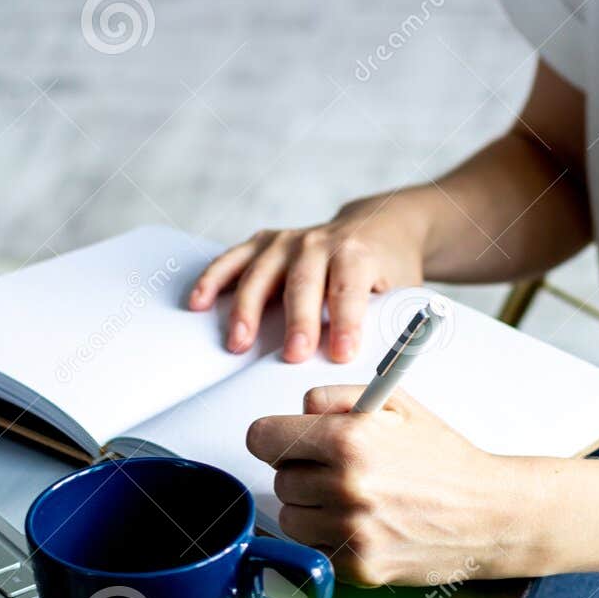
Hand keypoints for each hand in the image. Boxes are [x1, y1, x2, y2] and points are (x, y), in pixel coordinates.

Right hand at [188, 195, 428, 362]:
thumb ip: (383, 323)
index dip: (346, 322)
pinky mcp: (265, 242)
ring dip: (248, 309)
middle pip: (303, 283)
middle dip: (297, 321)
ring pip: (262, 273)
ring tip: (238, 344)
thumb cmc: (387, 270)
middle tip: (292, 355)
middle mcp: (319, 241)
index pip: (349, 289)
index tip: (342, 354)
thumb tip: (372, 370)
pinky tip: (197, 303)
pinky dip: (213, 280)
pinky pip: (233, 260)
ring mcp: (288, 240)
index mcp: (357, 252)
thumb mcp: (401, 292)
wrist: (379, 227)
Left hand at [245, 385, 534, 584]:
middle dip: (302, 474)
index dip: (274, 438)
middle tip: (339, 471)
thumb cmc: (446, 459)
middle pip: (279, 481)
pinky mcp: (358, 567)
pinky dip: (330, 540)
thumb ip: (338, 397)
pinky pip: (314, 551)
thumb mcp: (398, 404)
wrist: (490, 513)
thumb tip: (298, 410)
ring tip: (351, 500)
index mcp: (349, 440)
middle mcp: (346, 487)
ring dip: (311, 510)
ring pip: (290, 520)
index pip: (262, 439)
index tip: (285, 443)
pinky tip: (363, 526)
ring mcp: (351, 531)